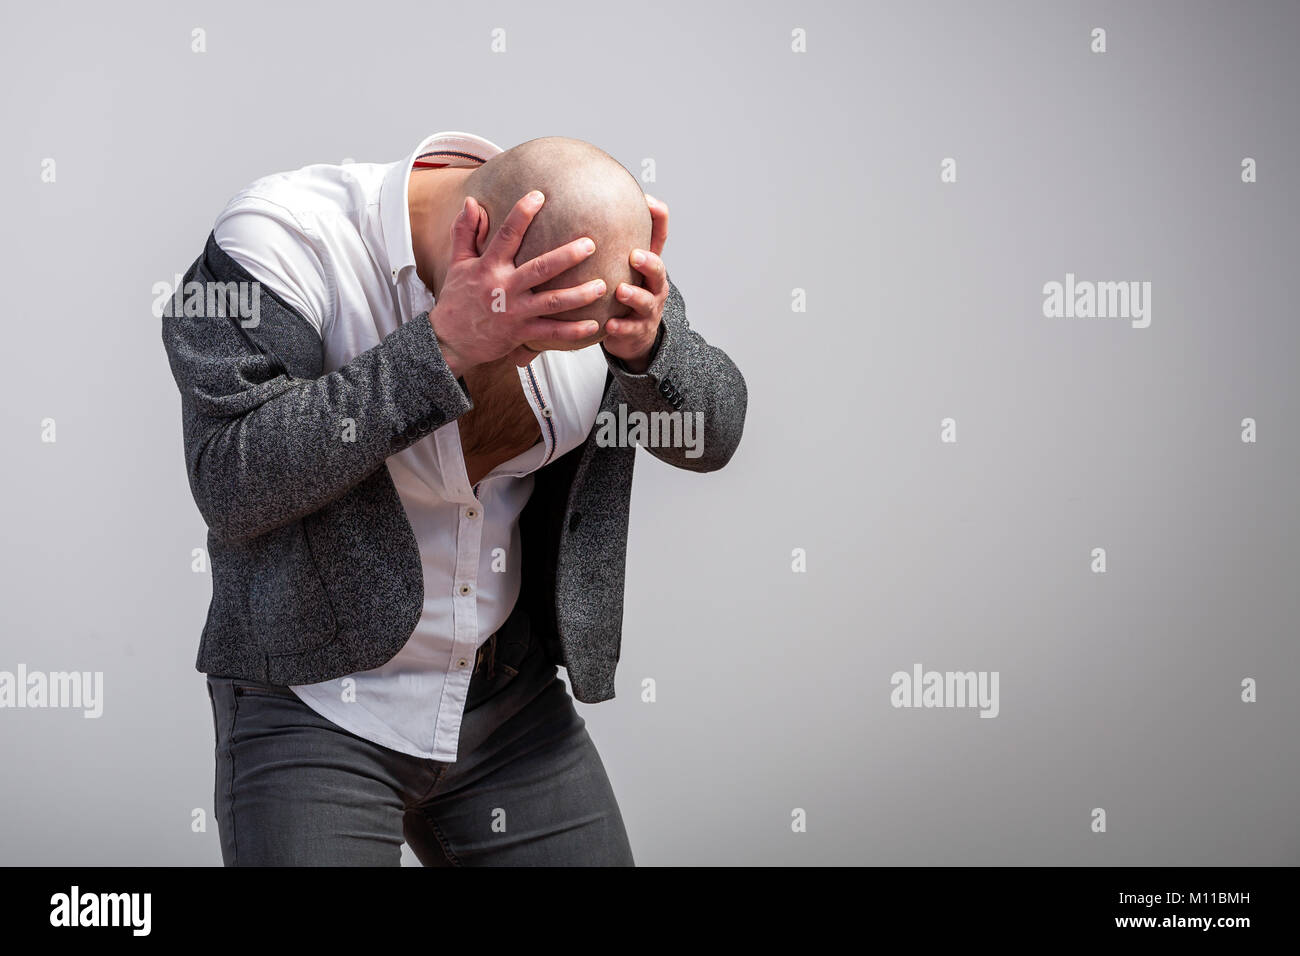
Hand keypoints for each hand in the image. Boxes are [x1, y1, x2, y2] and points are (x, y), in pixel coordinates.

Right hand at [429, 190, 607, 375]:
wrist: (449, 340)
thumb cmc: (457, 299)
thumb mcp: (457, 263)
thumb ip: (464, 231)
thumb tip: (471, 201)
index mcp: (488, 266)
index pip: (507, 235)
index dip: (522, 213)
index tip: (539, 196)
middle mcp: (504, 287)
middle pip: (540, 268)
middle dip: (567, 256)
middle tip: (591, 244)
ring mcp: (514, 312)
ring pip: (552, 302)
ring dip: (579, 295)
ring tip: (602, 285)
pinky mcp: (520, 333)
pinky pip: (551, 332)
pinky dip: (573, 331)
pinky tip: (595, 325)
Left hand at [602, 194, 669, 373]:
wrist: (633, 337)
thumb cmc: (621, 295)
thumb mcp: (620, 267)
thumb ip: (607, 241)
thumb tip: (581, 202)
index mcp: (649, 266)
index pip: (660, 236)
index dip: (658, 218)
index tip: (648, 201)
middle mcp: (654, 285)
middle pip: (659, 270)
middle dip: (649, 262)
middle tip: (634, 256)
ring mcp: (648, 309)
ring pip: (646, 302)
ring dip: (634, 296)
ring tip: (621, 291)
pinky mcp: (638, 331)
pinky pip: (631, 330)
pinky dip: (621, 327)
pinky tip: (609, 324)